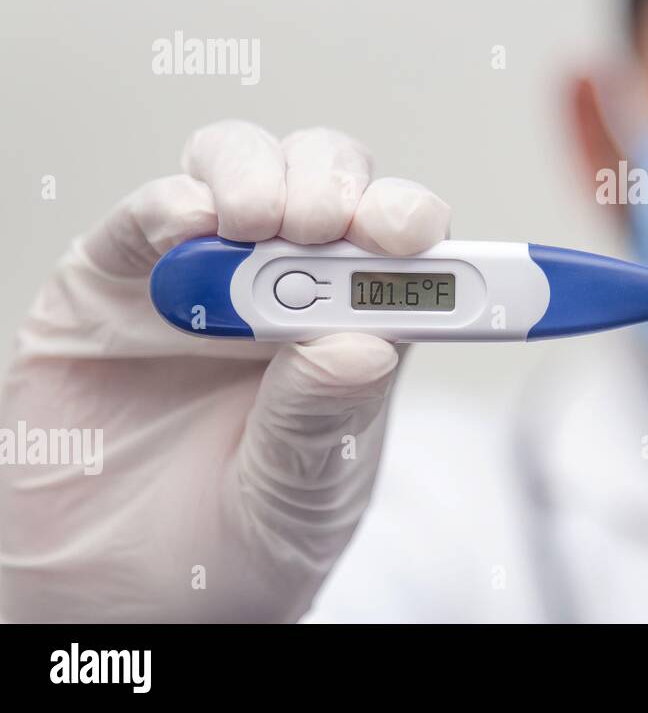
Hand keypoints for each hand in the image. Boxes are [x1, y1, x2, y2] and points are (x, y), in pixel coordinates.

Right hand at [0, 121, 449, 620]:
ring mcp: (200, 276)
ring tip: (263, 224)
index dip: (412, 224)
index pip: (402, 249)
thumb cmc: (236, 544)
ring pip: (241, 169)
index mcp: (353, 332)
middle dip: (337, 187)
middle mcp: (284, 288)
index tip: (415, 232)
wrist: (119, 597)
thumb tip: (365, 341)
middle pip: (328, 183)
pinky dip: (169, 205)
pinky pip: (143, 219)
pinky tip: (190, 224)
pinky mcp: (112, 281)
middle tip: (327, 224)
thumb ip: (324, 419)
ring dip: (261, 178)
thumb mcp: (298, 498)